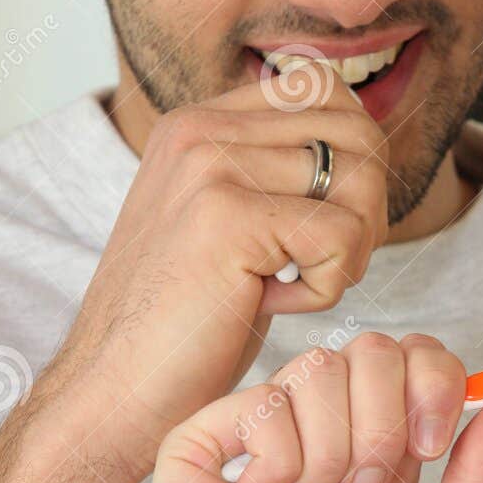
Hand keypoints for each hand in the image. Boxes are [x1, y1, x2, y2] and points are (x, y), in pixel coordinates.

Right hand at [54, 70, 387, 482]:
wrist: (114, 391)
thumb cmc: (183, 328)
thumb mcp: (229, 230)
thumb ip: (275, 178)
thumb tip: (365, 158)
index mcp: (201, 122)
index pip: (324, 91)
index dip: (353, 162)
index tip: (321, 227)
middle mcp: (201, 128)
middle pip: (357, 131)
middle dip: (368, 209)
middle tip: (324, 266)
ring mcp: (209, 165)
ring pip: (360, 179)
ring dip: (351, 250)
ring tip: (297, 284)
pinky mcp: (227, 216)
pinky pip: (342, 237)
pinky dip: (327, 287)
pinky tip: (274, 304)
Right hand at [146, 333, 482, 482]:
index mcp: (383, 449)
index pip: (419, 360)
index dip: (436, 382)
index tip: (431, 444)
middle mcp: (325, 428)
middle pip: (376, 350)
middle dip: (384, 425)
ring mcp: (264, 427)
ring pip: (320, 367)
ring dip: (329, 454)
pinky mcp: (206, 437)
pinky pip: (264, 399)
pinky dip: (277, 462)